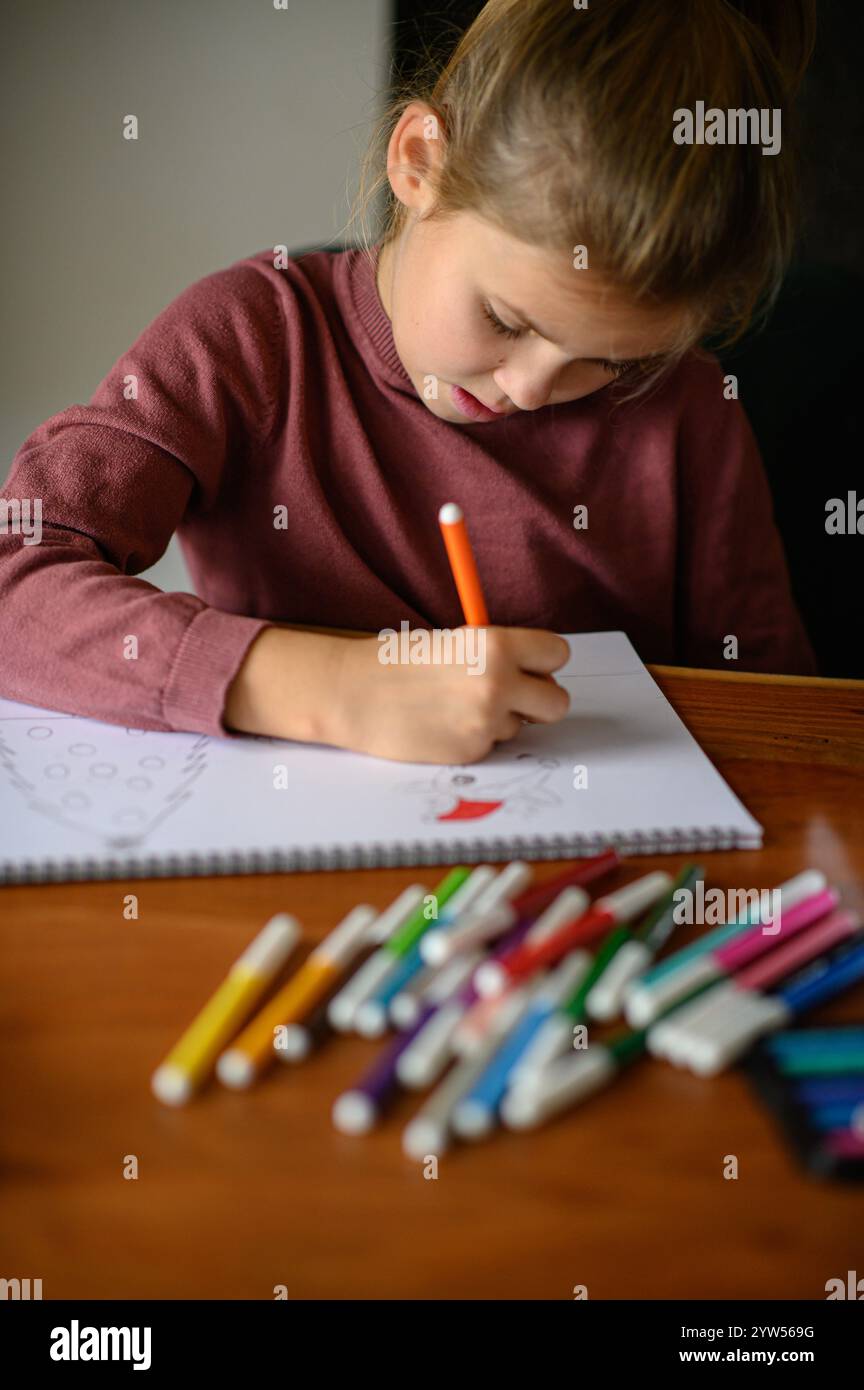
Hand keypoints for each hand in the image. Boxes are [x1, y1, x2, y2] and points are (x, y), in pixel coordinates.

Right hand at [329, 626, 570, 763]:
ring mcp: (486, 723)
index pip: (558, 654)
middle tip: (511, 695)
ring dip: (499, 720)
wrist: (351, 694)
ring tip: (455, 707)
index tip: (530, 666)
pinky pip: (491, 746)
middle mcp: (499, 684)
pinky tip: (442, 725)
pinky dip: (474, 739)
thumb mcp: (456, 643)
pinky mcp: (471, 753)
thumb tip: (534, 675)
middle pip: (557, 702)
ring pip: (521, 727)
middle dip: (538, 700)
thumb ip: (499, 655)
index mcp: (497, 645)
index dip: (543, 662)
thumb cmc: (396, 663)